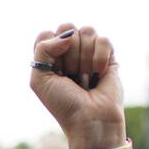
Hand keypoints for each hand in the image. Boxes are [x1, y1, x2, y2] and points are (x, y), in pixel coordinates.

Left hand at [29, 24, 124, 148]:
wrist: (90, 120)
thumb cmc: (64, 104)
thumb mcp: (39, 79)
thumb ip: (42, 49)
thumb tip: (68, 34)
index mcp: (50, 57)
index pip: (47, 34)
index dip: (50, 50)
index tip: (54, 72)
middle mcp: (69, 52)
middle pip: (67, 28)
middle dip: (68, 54)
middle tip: (71, 77)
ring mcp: (89, 53)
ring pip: (87, 31)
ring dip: (84, 59)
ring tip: (85, 79)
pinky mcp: (109, 56)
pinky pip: (103, 40)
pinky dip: (100, 59)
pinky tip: (99, 75)